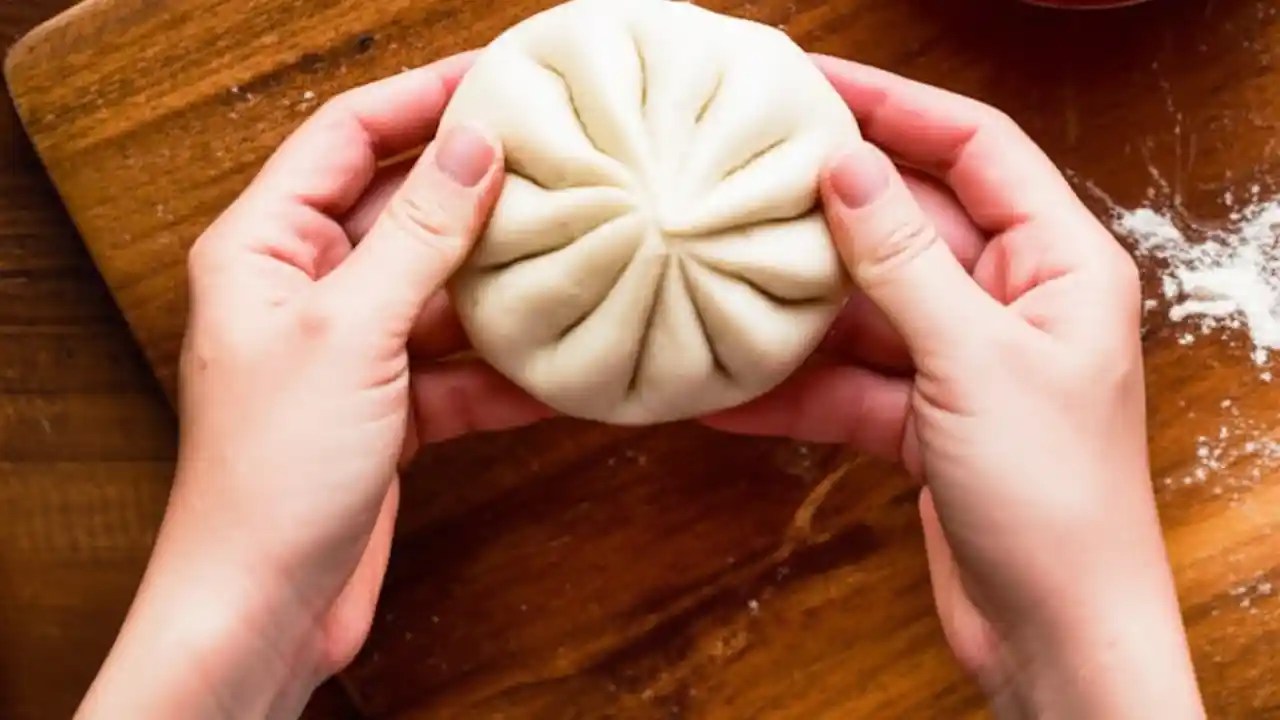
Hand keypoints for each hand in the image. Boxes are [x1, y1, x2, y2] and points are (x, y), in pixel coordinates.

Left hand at [79, 55, 549, 718]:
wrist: (264, 608)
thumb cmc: (273, 471)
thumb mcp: (351, 332)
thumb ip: (418, 237)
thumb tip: (473, 147)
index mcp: (265, 247)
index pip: (346, 136)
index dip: (421, 97)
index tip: (500, 76)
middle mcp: (305, 289)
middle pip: (402, 210)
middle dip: (478, 190)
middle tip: (562, 158)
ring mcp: (350, 350)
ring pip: (440, 290)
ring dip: (504, 282)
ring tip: (582, 249)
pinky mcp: (387, 409)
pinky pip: (458, 366)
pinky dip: (507, 368)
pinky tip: (563, 364)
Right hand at [707, 57, 1204, 717]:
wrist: (1056, 637)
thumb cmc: (1057, 499)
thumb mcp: (973, 362)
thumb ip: (903, 261)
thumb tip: (847, 165)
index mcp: (1058, 264)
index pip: (975, 147)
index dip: (895, 106)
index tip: (812, 83)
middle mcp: (1012, 302)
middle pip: (908, 225)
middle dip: (826, 209)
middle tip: (740, 175)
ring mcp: (963, 363)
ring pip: (866, 308)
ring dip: (796, 308)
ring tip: (714, 279)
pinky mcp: (924, 420)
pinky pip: (847, 383)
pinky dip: (792, 389)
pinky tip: (723, 392)